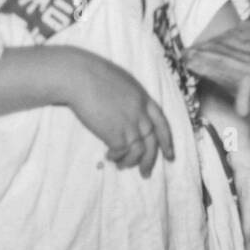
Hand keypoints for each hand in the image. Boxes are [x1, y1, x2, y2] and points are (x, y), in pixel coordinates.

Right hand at [65, 49, 174, 176]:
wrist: (80, 77)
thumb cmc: (93, 76)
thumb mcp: (121, 84)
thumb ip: (129, 100)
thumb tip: (126, 114)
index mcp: (144, 99)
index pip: (162, 124)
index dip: (167, 141)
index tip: (170, 156)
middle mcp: (141, 113)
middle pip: (153, 141)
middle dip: (151, 160)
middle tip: (146, 173)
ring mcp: (129, 123)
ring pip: (139, 151)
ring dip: (130, 161)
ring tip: (121, 165)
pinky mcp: (115, 132)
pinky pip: (121, 152)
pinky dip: (116, 157)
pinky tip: (108, 156)